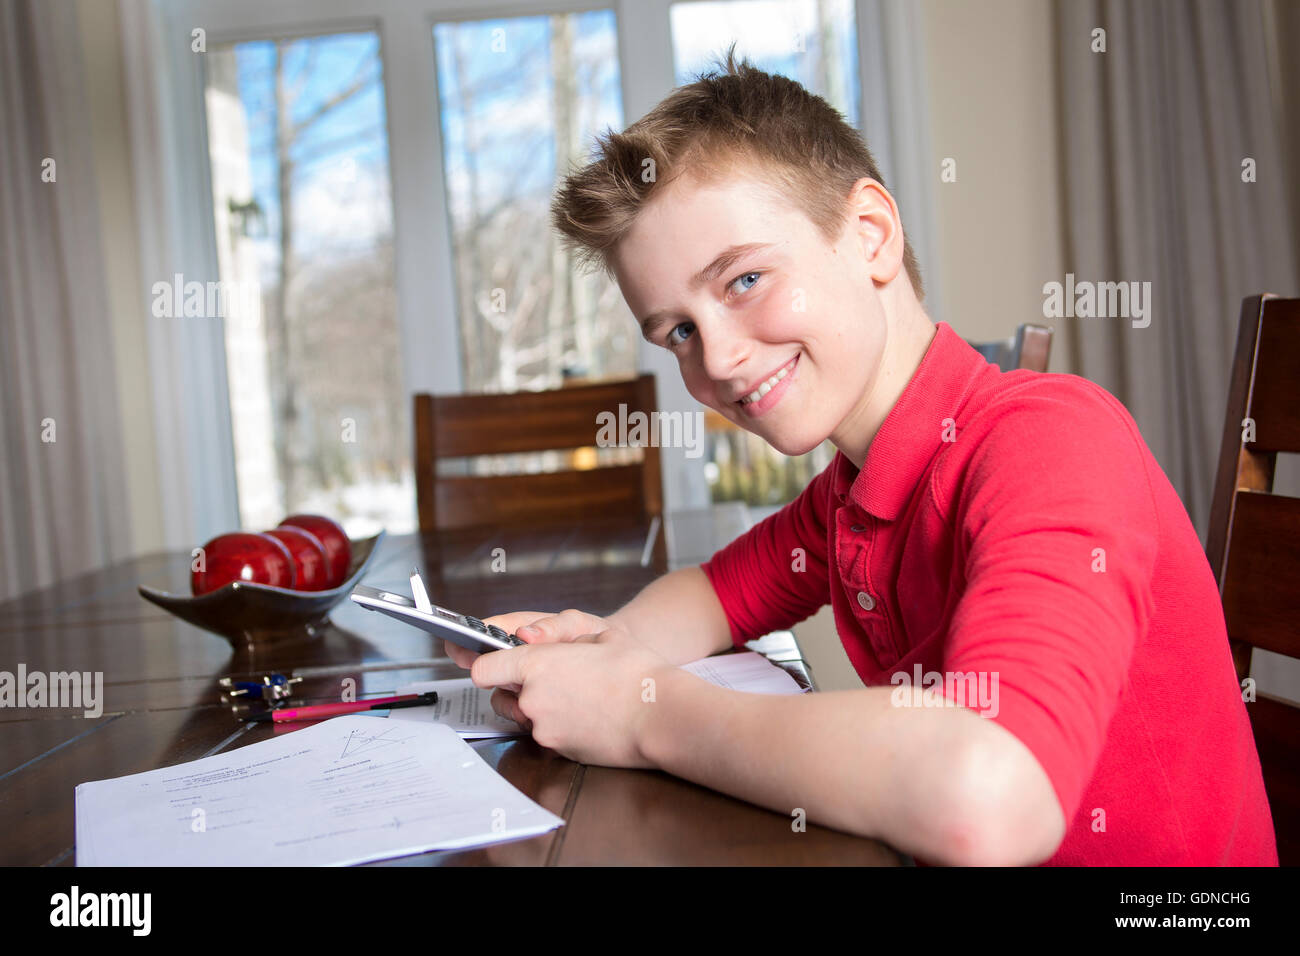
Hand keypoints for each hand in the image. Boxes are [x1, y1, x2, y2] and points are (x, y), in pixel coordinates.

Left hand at [469, 615, 671, 767]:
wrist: (663, 715)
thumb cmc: (637, 672)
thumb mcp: (600, 634)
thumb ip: (557, 636)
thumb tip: (533, 640)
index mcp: (536, 665)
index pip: (484, 668)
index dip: (488, 665)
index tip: (497, 664)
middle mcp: (532, 699)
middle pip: (502, 695)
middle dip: (518, 687)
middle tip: (552, 677)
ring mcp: (544, 729)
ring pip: (525, 717)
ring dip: (538, 708)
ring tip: (574, 696)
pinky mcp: (559, 751)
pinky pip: (547, 735)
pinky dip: (559, 726)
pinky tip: (586, 715)